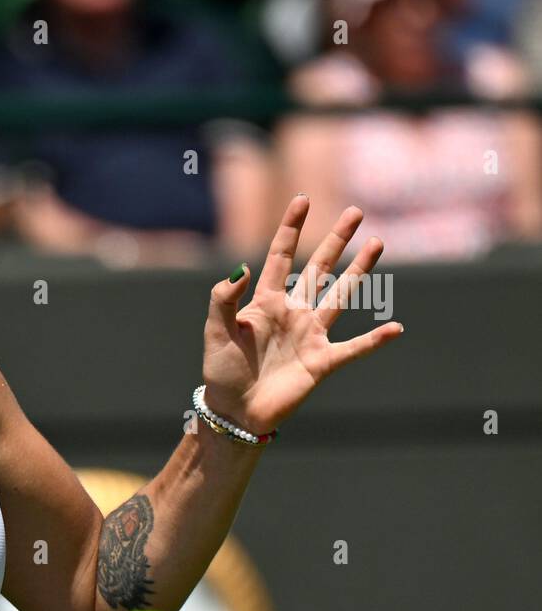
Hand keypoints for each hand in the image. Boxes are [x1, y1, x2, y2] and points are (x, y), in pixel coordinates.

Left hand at [201, 196, 403, 435]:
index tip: (303, 200)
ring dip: (359, 271)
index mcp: (264, 302)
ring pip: (340, 296)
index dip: (291, 229)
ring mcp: (310, 335)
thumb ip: (224, 299)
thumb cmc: (221, 371)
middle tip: (355, 211)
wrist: (235, 411)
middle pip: (318, 268)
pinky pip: (353, 348)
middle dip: (336, 240)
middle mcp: (292, 313)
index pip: (280, 257)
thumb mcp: (215, 331)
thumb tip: (241, 268)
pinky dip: (374, 340)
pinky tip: (395, 328)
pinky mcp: (322, 362)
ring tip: (377, 243)